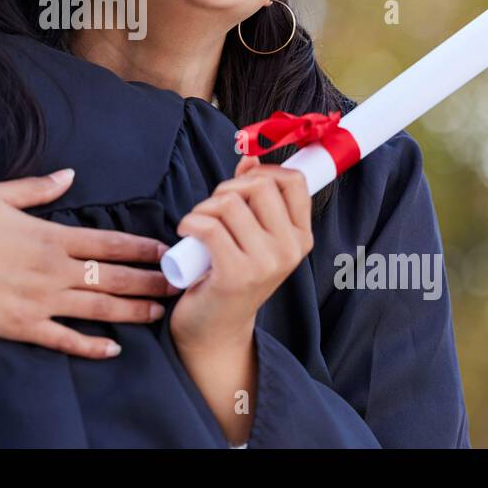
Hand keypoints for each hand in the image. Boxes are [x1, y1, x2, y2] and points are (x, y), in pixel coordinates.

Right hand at [0, 169, 179, 359]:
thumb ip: (38, 188)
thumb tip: (69, 176)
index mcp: (49, 236)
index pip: (108, 243)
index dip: (141, 248)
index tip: (165, 250)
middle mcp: (52, 270)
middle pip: (114, 278)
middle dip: (149, 282)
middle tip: (177, 285)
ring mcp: (38, 301)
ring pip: (98, 308)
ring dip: (132, 311)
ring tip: (158, 313)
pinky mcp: (20, 327)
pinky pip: (64, 340)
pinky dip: (91, 346)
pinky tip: (112, 348)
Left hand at [169, 157, 313, 354]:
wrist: (215, 330)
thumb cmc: (230, 275)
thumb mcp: (250, 235)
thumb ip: (254, 197)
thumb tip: (251, 157)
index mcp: (300, 238)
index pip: (294, 181)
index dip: (263, 172)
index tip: (241, 184)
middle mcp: (289, 250)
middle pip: (259, 185)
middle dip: (227, 188)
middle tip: (213, 210)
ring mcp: (265, 263)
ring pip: (229, 203)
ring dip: (203, 208)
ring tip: (199, 226)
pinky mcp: (236, 275)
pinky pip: (208, 226)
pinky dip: (190, 223)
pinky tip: (186, 234)